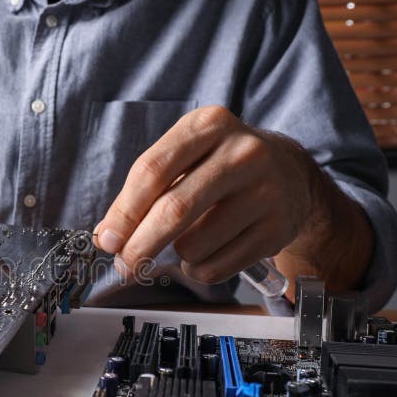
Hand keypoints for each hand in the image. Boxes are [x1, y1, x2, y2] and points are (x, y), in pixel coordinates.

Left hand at [94, 105, 333, 285]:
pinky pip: (217, 267)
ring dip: (177, 256)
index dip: (124, 211)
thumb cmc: (220, 167)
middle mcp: (242, 153)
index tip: (107, 240)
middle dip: (139, 245)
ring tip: (189, 241)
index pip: (152, 170)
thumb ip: (142, 192)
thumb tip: (107, 236)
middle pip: (173, 210)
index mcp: (208, 125)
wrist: (290, 175)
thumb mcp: (184, 159)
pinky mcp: (277, 228)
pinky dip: (200, 270)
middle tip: (125, 265)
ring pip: (193, 245)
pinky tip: (209, 253)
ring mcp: (265, 191)